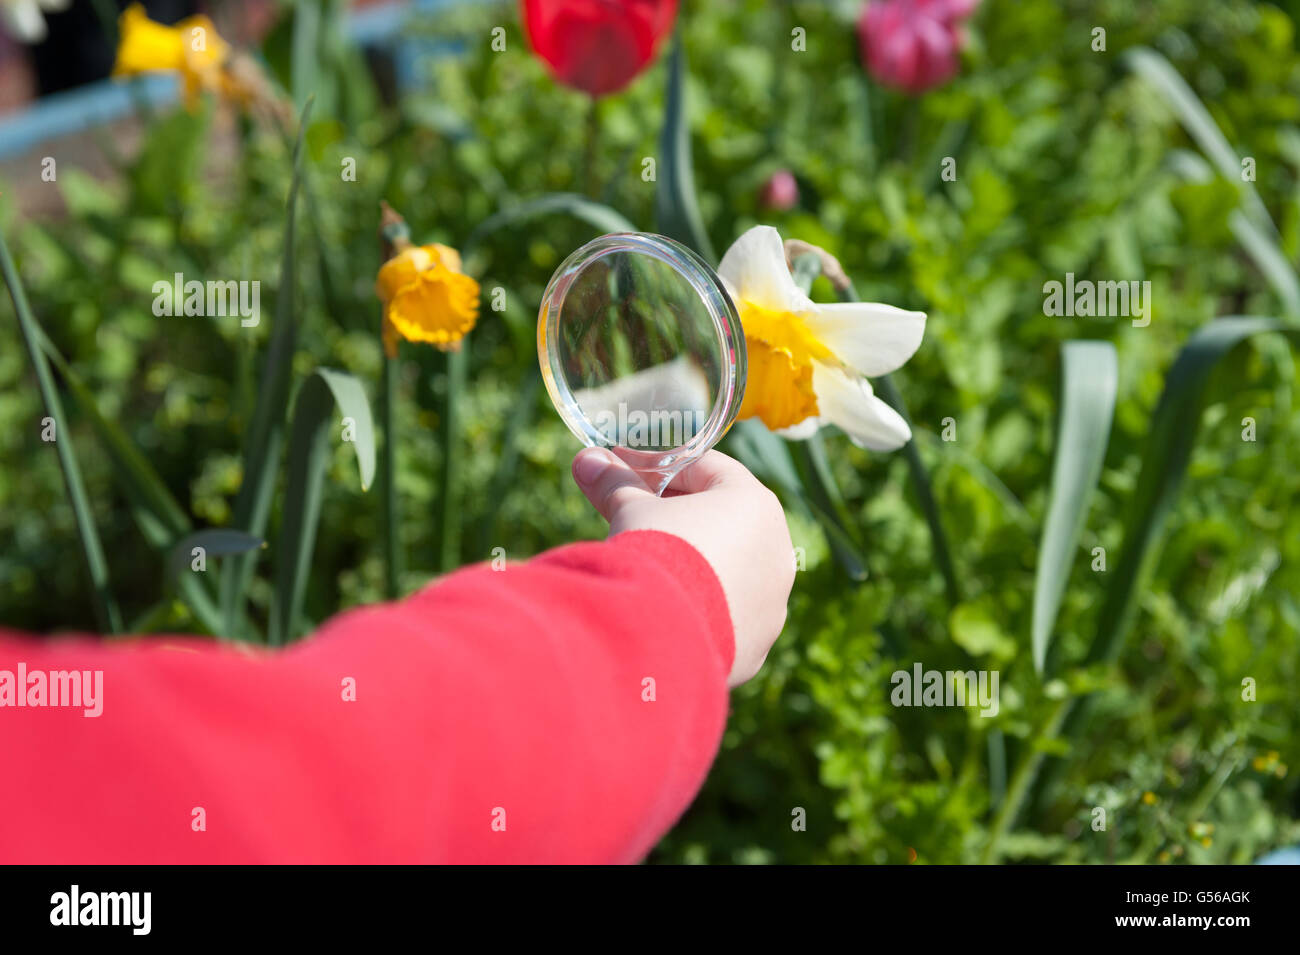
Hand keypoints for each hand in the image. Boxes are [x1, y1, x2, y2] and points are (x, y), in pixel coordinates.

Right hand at [572, 448, 794, 686]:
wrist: (661, 633)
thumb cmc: (656, 553)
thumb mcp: (631, 511)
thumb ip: (614, 483)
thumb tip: (586, 460)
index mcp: (756, 504)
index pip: (707, 469)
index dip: (660, 466)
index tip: (625, 467)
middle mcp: (776, 551)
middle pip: (722, 520)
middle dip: (676, 513)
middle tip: (632, 512)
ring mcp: (773, 602)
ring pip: (729, 571)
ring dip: (693, 562)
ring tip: (648, 566)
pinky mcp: (757, 643)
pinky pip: (727, 615)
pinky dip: (701, 607)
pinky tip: (666, 610)